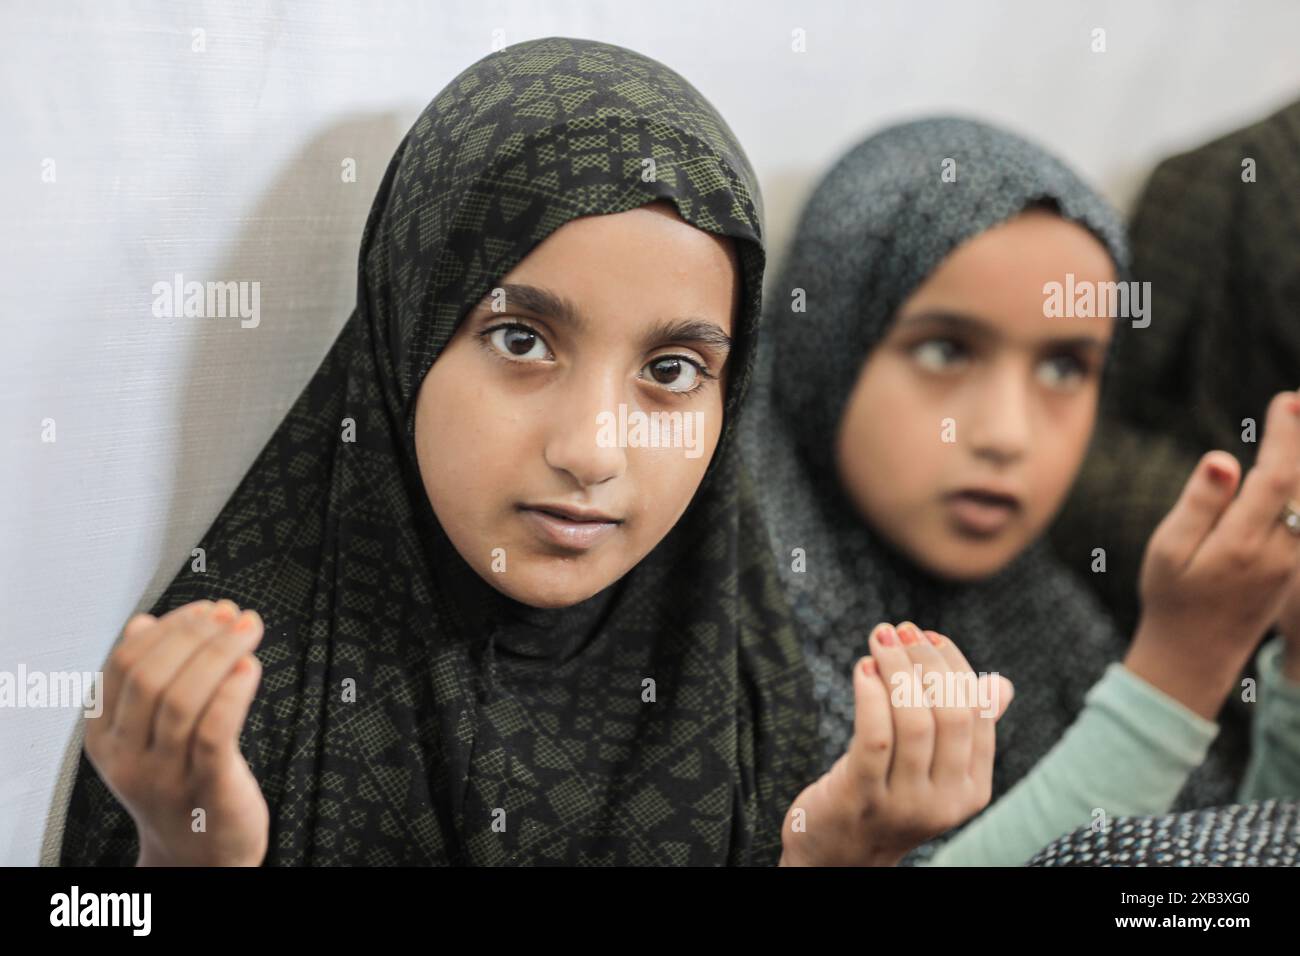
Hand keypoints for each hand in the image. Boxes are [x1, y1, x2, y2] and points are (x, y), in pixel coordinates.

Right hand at [84, 598, 268, 865]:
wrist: (199, 855)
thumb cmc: (179, 782)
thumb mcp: (146, 733)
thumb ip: (144, 680)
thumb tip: (144, 622)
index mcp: (105, 735)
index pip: (124, 663)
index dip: (170, 626)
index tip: (208, 607)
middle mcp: (126, 756)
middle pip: (151, 677)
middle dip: (196, 634)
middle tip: (233, 615)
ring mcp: (164, 776)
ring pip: (183, 700)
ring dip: (220, 653)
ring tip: (249, 630)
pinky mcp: (207, 788)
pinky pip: (214, 732)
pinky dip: (233, 692)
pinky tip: (251, 668)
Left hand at [779, 621, 1013, 865]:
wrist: (836, 856)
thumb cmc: (886, 798)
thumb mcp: (932, 769)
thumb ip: (964, 731)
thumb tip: (1001, 686)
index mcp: (973, 790)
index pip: (975, 713)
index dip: (954, 665)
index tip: (929, 635)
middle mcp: (945, 801)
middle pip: (949, 713)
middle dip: (925, 660)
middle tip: (899, 630)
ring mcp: (905, 803)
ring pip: (913, 720)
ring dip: (895, 668)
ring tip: (878, 640)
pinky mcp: (861, 797)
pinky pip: (874, 735)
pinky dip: (870, 693)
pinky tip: (861, 668)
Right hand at [1127, 390, 1299, 717]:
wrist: (1194, 654)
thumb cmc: (1171, 597)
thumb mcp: (1169, 550)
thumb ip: (1200, 503)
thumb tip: (1223, 458)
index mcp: (1244, 542)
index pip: (1276, 476)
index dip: (1286, 436)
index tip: (1285, 401)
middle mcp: (1280, 551)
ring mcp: (1293, 562)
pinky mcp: (1295, 569)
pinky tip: (1299, 472)